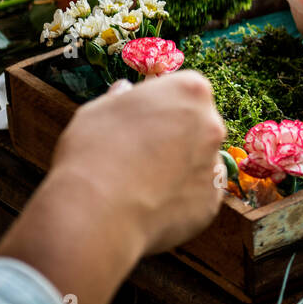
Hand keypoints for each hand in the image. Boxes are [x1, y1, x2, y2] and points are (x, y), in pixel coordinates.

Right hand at [0, 71, 226, 303]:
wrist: (92, 213)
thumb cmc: (88, 153)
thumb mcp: (95, 113)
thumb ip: (120, 102)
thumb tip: (125, 96)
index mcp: (190, 91)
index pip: (184, 90)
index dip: (159, 108)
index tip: (139, 124)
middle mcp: (212, 126)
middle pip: (196, 127)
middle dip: (172, 139)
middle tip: (135, 158)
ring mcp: (215, 168)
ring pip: (197, 166)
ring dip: (175, 173)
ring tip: (133, 189)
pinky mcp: (211, 206)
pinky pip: (195, 200)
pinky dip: (174, 205)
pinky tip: (143, 211)